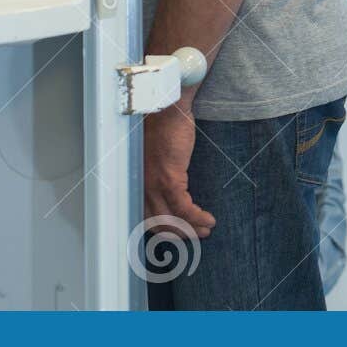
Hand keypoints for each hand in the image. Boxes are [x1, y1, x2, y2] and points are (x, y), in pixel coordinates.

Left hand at [143, 104, 215, 237]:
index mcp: (137, 181)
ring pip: (171, 219)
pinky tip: (209, 220)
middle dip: (178, 234)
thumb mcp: (157, 154)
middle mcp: (141, 186)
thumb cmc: (164, 127)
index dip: (162, 230)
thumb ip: (160, 171)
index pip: (145, 217)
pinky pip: (184, 208)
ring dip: (191, 229)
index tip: (178, 234)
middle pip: (157, 223)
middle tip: (195, 236)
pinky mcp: (169, 178)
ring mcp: (154, 184)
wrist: (168, 109)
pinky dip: (197, 218)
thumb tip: (173, 186)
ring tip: (206, 230)